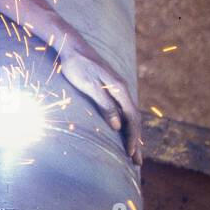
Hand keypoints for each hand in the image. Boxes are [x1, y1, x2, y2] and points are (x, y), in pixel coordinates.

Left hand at [57, 38, 143, 165]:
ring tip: (133, 152)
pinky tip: (124, 133)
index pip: (132, 118)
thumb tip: (117, 125)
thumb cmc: (76, 65)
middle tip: (137, 162)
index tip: (131, 154)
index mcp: (119, 89)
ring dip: (132, 135)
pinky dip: (126, 125)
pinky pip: (123, 110)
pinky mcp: (110, 88)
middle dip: (136, 142)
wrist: (71, 46)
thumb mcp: (88, 85)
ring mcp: (117, 89)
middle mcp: (122, 89)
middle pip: (134, 119)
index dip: (133, 137)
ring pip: (129, 116)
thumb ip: (104, 104)